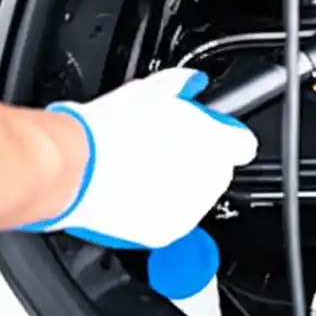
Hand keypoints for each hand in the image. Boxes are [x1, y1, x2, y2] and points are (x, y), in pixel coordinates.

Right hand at [18, 68, 257, 248]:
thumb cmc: (107, 127)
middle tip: (158, 148)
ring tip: (137, 169)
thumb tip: (191, 83)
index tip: (204, 133)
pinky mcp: (167, 232)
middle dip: (193, 160)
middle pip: (215, 171)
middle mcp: (211, 180)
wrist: (74, 168)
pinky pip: (170, 218)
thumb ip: (180, 88)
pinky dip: (156, 208)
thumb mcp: (149, 92)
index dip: (220, 136)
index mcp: (219, 143)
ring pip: (193, 196)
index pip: (241, 144)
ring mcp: (190, 209)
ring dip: (175, 186)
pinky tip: (130, 191)